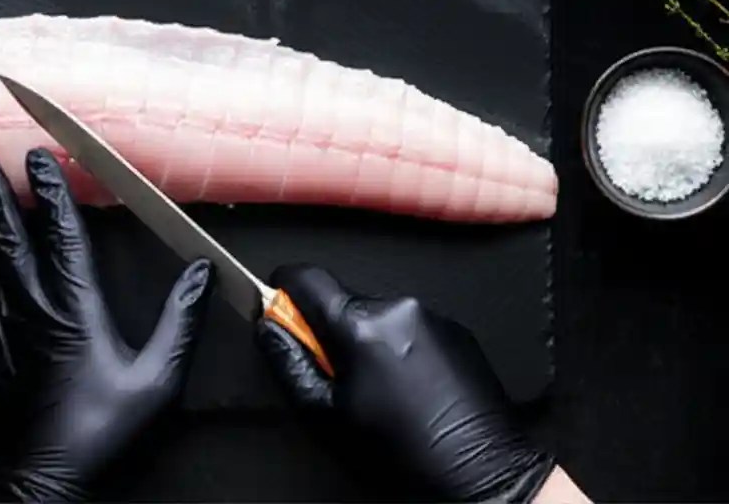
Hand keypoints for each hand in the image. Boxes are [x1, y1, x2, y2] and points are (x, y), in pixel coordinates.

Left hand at [0, 149, 214, 500]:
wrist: (46, 482)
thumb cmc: (102, 434)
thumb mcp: (157, 380)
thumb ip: (178, 322)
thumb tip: (199, 274)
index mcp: (76, 308)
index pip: (61, 234)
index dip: (51, 192)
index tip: (40, 158)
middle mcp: (34, 309)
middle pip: (10, 237)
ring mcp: (5, 329)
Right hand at [255, 264, 555, 501]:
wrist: (480, 471)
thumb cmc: (405, 452)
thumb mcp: (326, 414)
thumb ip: (290, 362)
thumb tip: (267, 327)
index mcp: (361, 326)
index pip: (306, 277)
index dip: (284, 291)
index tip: (279, 313)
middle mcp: (398, 308)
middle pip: (341, 300)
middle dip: (330, 331)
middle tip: (337, 378)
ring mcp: (431, 316)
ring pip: (375, 314)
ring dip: (366, 340)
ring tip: (378, 389)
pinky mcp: (455, 329)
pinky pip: (408, 326)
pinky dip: (397, 347)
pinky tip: (407, 387)